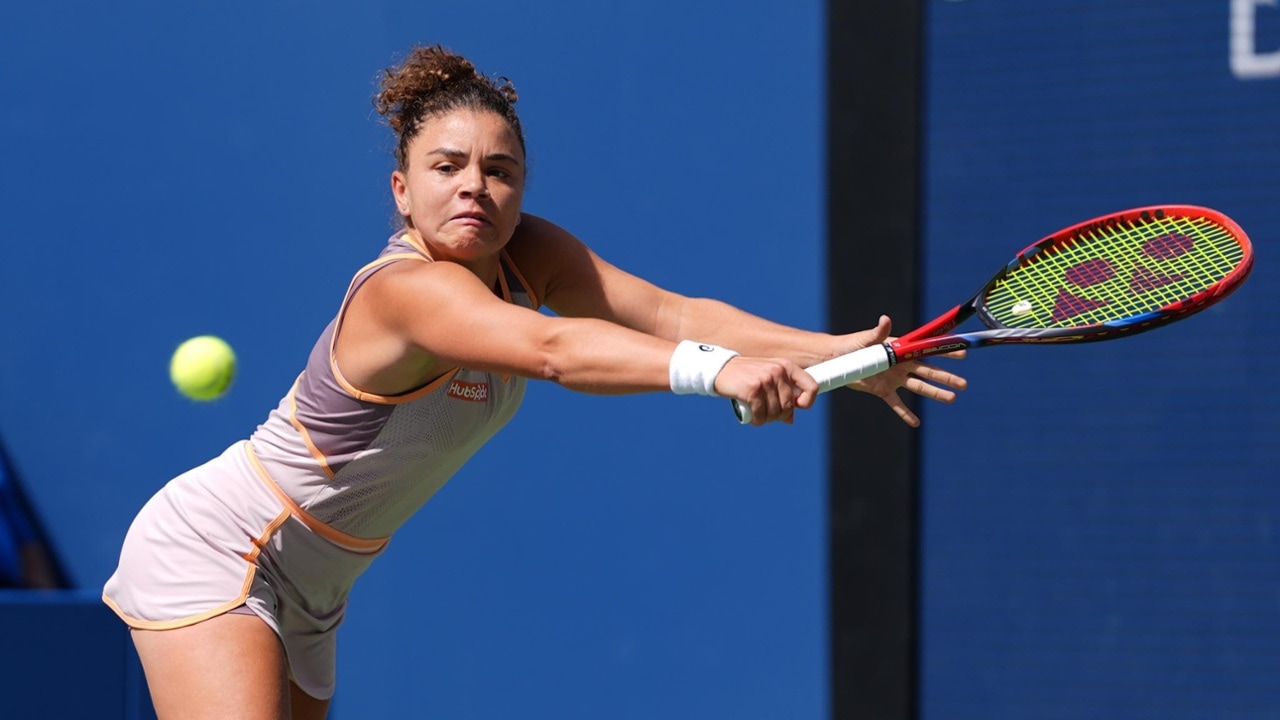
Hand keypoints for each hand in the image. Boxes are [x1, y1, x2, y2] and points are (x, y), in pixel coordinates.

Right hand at [714, 357, 819, 425]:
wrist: (721, 369)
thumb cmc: (746, 376)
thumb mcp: (768, 380)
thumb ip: (781, 395)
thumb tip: (791, 419)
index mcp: (787, 366)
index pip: (811, 386)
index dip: (807, 402)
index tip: (796, 408)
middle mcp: (778, 371)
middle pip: (789, 406)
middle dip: (779, 416)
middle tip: (767, 415)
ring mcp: (765, 379)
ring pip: (775, 412)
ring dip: (766, 419)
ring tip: (758, 416)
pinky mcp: (752, 390)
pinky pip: (761, 414)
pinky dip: (757, 420)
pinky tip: (752, 417)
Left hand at [838, 315, 967, 426]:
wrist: (836, 361)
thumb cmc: (851, 345)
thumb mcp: (865, 339)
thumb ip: (878, 332)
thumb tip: (885, 319)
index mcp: (900, 349)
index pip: (927, 350)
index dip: (945, 352)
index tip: (963, 354)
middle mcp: (901, 364)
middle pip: (928, 371)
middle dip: (946, 377)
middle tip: (964, 384)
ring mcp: (894, 378)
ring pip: (919, 387)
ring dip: (935, 393)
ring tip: (953, 399)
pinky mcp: (883, 391)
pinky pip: (897, 404)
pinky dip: (906, 414)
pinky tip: (916, 423)